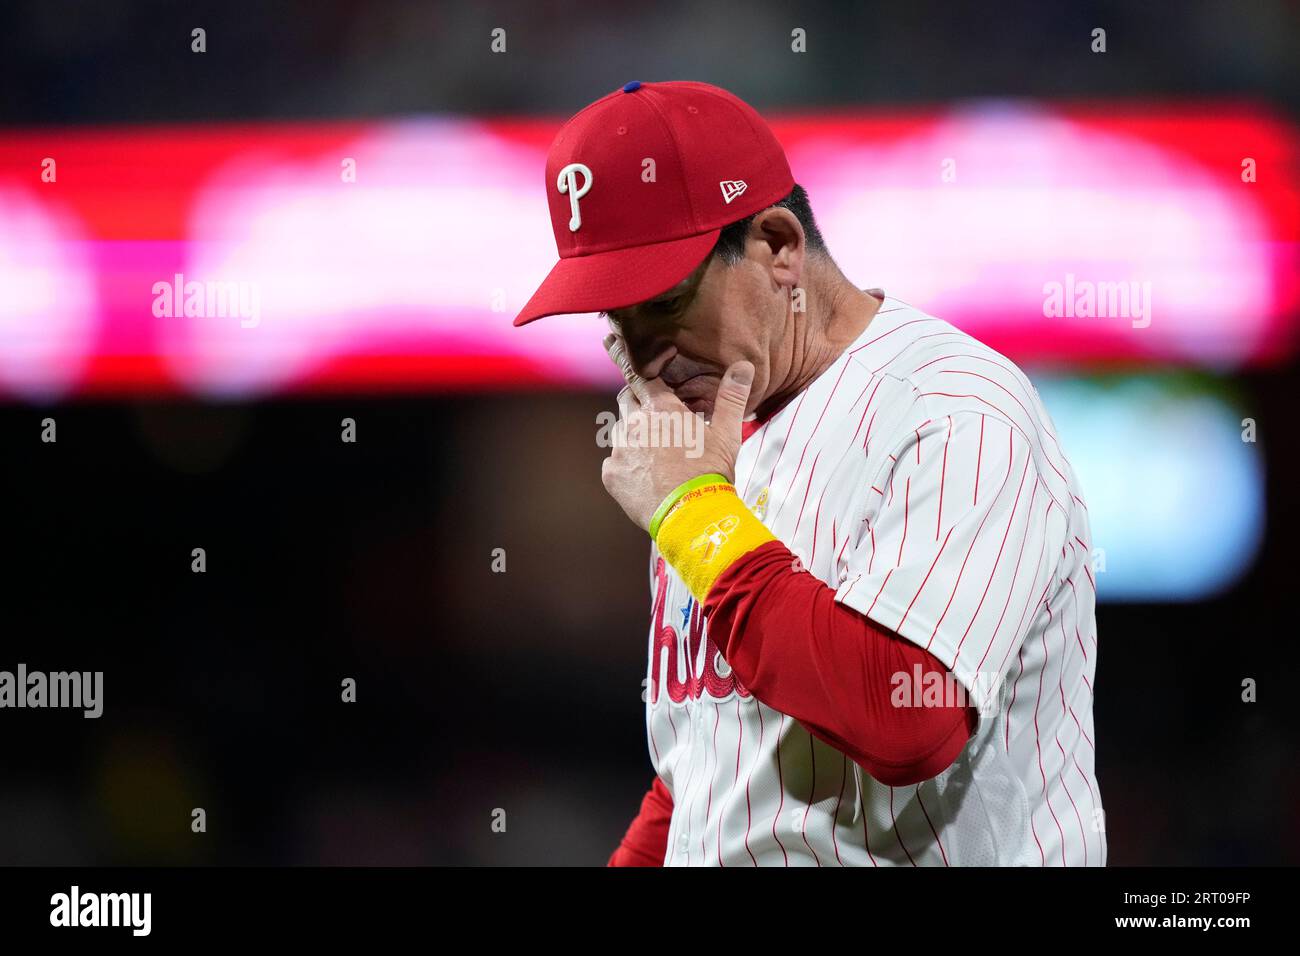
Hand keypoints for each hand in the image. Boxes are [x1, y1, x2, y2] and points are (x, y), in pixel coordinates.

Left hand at [600, 334, 753, 531]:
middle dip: (637, 403)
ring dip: (632, 435)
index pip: (642, 377)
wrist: (691, 515)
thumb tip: (743, 366)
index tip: (633, 363)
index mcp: (661, 408)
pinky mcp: (611, 474)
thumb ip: (732, 397)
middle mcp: (635, 423)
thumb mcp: (727, 434)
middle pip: (626, 400)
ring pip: (619, 431)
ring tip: (653, 453)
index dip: (641, 372)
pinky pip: (613, 462)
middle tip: (656, 419)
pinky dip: (626, 466)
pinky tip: (644, 477)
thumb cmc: (710, 472)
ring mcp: (620, 449)